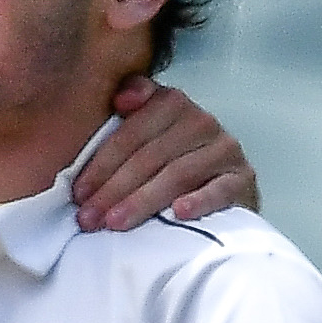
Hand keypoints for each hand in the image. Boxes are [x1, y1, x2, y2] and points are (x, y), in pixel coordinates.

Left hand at [74, 75, 257, 230]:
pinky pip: (219, 189)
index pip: (130, 134)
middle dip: (113, 190)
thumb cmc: (164, 160)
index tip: (78, 193)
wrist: (218, 187)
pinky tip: (177, 214)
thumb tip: (121, 99)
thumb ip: (127, 109)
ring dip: (143, 201)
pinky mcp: (243, 177)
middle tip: (89, 218)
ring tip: (115, 223)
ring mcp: (225, 149)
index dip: (101, 164)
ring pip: (177, 174)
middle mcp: (200, 120)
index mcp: (170, 103)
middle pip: (149, 156)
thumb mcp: (142, 132)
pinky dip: (198, 201)